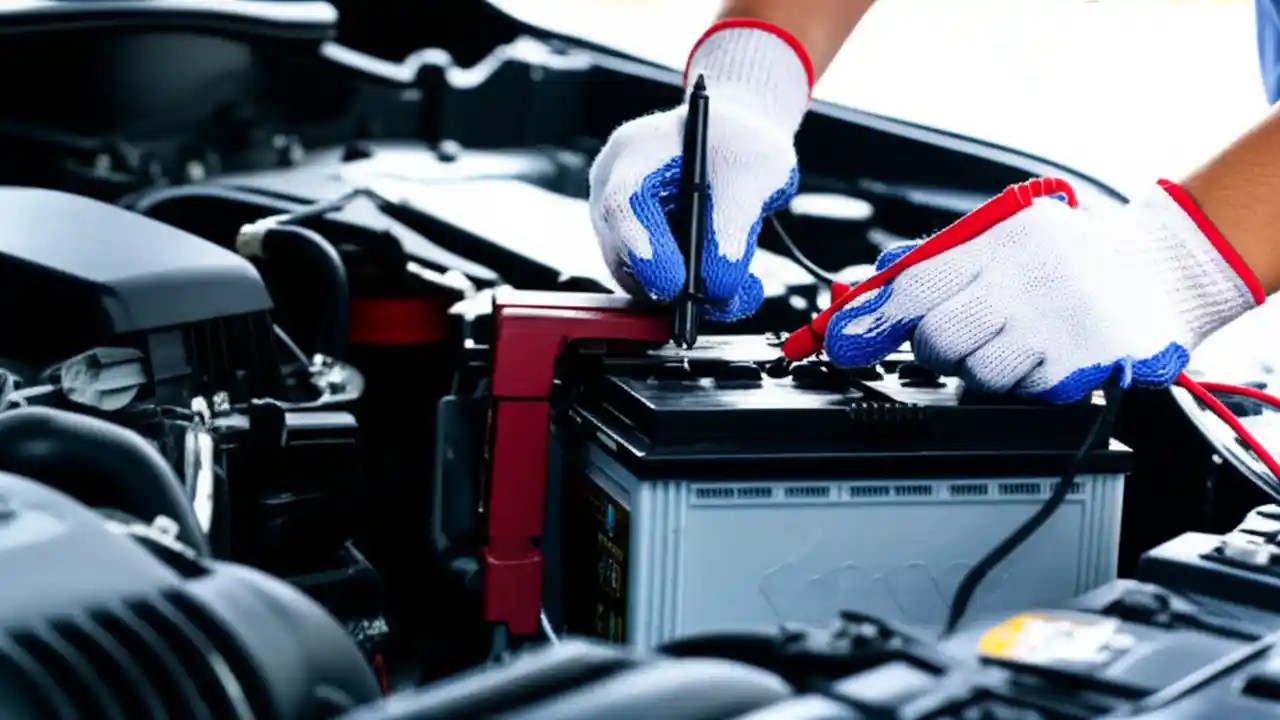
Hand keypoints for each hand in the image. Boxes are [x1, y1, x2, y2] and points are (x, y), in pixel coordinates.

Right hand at [589, 20, 811, 321]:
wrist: (736, 144)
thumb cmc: (742, 143)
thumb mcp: (756, 172)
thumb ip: (735, 226)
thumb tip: (719, 285)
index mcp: (635, 151)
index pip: (623, 203)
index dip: (644, 248)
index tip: (676, 284)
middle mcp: (613, 188)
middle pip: (621, 251)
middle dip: (671, 284)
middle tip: (723, 297)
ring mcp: (618, 222)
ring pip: (638, 278)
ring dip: (690, 294)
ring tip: (743, 289)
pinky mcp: (633, 249)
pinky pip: (653, 284)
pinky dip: (693, 294)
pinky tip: (732, 288)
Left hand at [820, 178, 1264, 401]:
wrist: (1162, 268)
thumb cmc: (1070, 253)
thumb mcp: (1000, 232)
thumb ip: (931, 259)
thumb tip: (861, 286)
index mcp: (995, 242)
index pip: (912, 286)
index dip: (868, 321)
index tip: (840, 344)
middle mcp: (1024, 280)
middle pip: (937, 340)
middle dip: (938, 347)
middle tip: (967, 332)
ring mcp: (1056, 324)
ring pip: (978, 374)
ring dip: (986, 367)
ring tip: (1017, 338)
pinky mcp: (1087, 363)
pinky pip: (1027, 393)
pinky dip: (1030, 382)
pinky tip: (1048, 354)